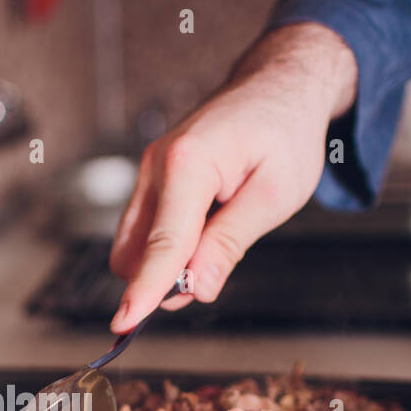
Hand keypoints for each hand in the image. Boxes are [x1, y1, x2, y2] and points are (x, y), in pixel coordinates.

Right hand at [109, 22, 358, 332]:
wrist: (280, 86)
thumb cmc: (285, 132)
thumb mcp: (275, 195)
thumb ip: (230, 243)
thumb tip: (196, 289)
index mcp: (188, 163)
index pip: (163, 243)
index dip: (146, 289)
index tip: (124, 323)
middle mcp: (157, 165)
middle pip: (137, 250)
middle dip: (165, 277)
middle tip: (215, 271)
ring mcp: (150, 172)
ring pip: (136, 244)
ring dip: (170, 262)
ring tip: (223, 234)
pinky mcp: (153, 181)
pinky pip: (147, 230)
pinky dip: (172, 246)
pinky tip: (208, 228)